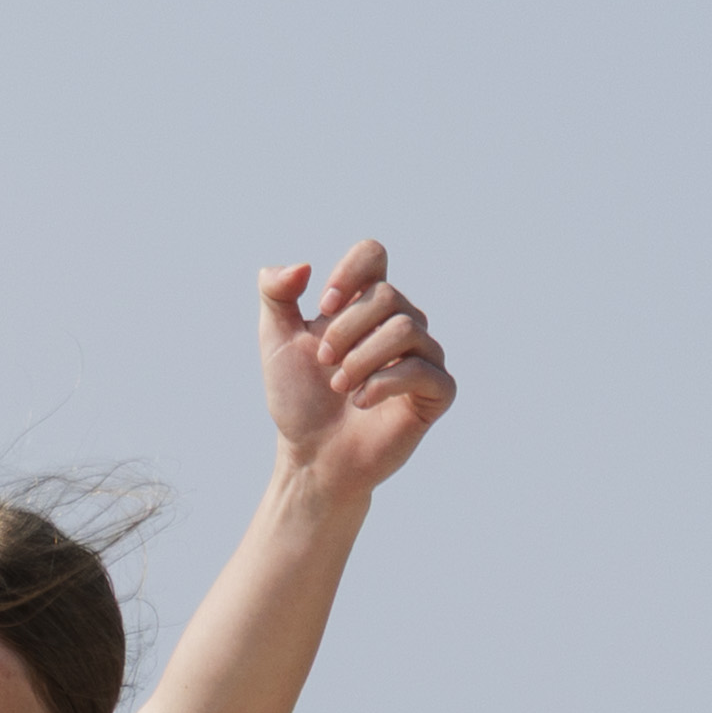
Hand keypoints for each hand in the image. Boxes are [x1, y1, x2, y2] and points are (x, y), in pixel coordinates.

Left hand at [259, 239, 453, 494]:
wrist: (311, 457)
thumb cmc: (298, 401)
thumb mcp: (276, 341)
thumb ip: (275, 294)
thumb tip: (303, 266)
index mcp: (366, 305)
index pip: (373, 255)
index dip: (349, 274)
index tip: (323, 305)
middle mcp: (401, 324)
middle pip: (387, 295)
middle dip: (345, 329)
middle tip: (324, 363)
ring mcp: (423, 357)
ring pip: (406, 329)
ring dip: (361, 360)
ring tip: (339, 387)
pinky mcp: (436, 393)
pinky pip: (423, 370)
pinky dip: (384, 384)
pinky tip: (361, 403)